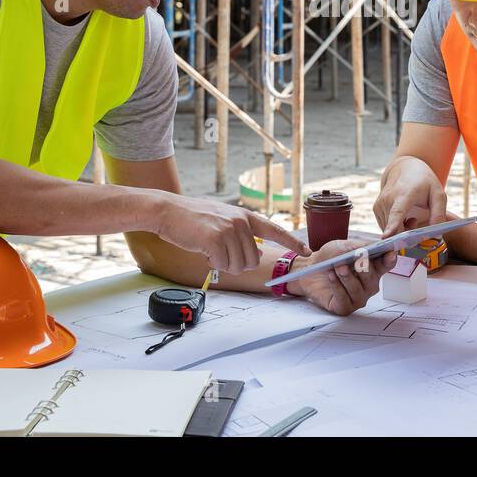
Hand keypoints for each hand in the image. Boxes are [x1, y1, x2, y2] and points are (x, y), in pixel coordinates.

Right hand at [151, 192, 306, 272]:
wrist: (169, 211)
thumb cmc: (194, 219)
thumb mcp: (223, 220)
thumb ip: (240, 234)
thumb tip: (253, 256)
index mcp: (245, 216)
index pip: (275, 230)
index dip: (292, 242)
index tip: (308, 251)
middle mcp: (241, 222)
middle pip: (252, 260)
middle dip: (236, 264)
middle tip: (219, 253)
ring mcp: (229, 229)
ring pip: (238, 265)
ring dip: (223, 264)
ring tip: (210, 248)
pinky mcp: (215, 239)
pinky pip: (221, 265)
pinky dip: (211, 263)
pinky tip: (202, 249)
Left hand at [287, 239, 396, 315]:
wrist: (310, 267)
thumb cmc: (330, 257)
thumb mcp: (345, 246)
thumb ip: (359, 247)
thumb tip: (370, 247)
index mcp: (373, 269)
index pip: (387, 264)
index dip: (390, 259)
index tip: (390, 252)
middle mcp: (368, 285)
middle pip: (372, 279)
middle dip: (364, 268)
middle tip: (356, 257)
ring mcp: (357, 298)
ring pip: (357, 290)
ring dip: (348, 277)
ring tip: (338, 266)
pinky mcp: (344, 307)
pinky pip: (343, 299)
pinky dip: (337, 286)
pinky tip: (330, 275)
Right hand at [372, 156, 448, 236]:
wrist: (405, 168)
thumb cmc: (424, 183)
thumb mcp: (438, 194)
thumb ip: (439, 214)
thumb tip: (437, 235)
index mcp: (404, 195)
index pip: (397, 212)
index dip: (392, 226)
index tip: (386, 237)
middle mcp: (388, 199)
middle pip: (394, 228)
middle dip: (406, 234)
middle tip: (415, 221)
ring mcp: (380, 204)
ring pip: (389, 230)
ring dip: (401, 231)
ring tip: (410, 217)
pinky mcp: (376, 208)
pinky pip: (385, 227)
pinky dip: (394, 227)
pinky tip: (402, 217)